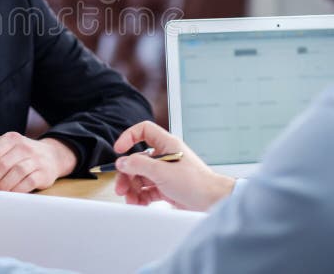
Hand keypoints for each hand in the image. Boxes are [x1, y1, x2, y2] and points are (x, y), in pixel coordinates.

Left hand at [0, 132, 76, 199]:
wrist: (52, 156)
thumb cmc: (22, 152)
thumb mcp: (5, 144)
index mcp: (12, 138)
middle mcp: (25, 147)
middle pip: (3, 164)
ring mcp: (36, 160)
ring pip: (16, 173)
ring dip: (1, 186)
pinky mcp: (44, 173)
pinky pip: (29, 183)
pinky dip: (16, 190)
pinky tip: (7, 197)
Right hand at [113, 121, 234, 210]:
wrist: (213, 202)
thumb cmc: (196, 183)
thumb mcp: (163, 172)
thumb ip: (140, 165)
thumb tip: (122, 162)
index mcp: (167, 145)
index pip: (144, 131)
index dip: (129, 137)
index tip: (119, 149)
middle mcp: (165, 157)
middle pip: (137, 159)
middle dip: (127, 173)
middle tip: (121, 186)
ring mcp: (165, 173)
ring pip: (141, 176)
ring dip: (132, 188)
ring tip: (130, 199)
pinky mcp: (167, 188)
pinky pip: (147, 190)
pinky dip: (141, 196)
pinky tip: (139, 203)